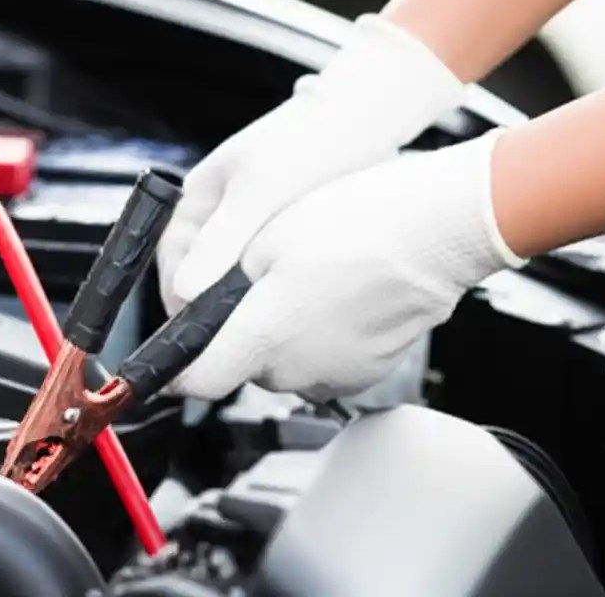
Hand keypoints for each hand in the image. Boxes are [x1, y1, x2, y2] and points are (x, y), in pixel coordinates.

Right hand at [159, 15, 465, 313]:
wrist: (366, 115)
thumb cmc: (309, 142)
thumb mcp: (259, 193)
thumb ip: (221, 241)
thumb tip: (185, 292)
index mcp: (198, 198)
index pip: (172, 260)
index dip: (179, 299)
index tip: (197, 333)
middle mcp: (219, 213)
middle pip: (202, 273)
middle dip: (214, 306)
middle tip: (234, 339)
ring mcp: (251, 223)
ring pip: (236, 276)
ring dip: (245, 301)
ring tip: (264, 326)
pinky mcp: (284, 232)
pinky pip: (267, 271)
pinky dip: (274, 289)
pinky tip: (292, 304)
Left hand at [164, 131, 525, 400]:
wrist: (438, 230)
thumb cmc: (358, 223)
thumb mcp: (266, 241)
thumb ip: (222, 287)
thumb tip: (195, 307)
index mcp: (264, 337)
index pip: (199, 381)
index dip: (176, 372)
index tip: (166, 365)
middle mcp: (298, 370)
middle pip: (243, 368)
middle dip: (239, 335)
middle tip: (257, 286)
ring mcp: (337, 375)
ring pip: (284, 368)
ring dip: (281, 339)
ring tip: (304, 285)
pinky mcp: (368, 373)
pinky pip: (323, 366)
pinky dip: (318, 340)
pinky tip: (334, 298)